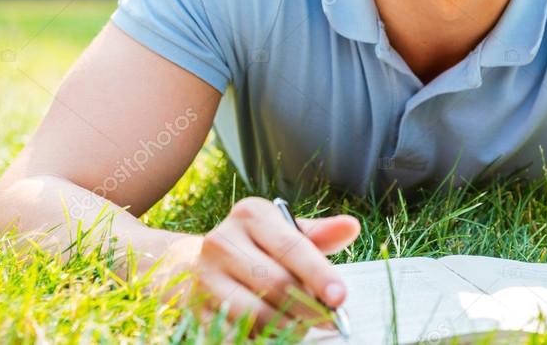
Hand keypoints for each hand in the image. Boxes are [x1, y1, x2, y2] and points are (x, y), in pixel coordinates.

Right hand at [151, 196, 359, 336]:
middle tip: (328, 320)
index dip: (319, 274)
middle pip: (275, 282)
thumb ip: (319, 235)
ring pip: (255, 311)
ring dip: (287, 325)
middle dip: (307, 306)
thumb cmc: (259, 247)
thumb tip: (351, 227)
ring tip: (303, 326)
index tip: (341, 298)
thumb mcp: (287, 232)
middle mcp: (222, 240)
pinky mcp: (195, 307)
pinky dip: (261, 337)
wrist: (203, 263)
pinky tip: (277, 335)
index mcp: (250, 214)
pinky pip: (235, 331)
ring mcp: (204, 275)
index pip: (291, 246)